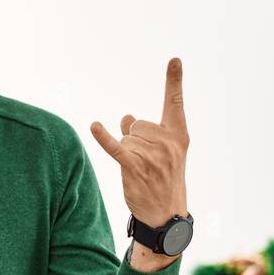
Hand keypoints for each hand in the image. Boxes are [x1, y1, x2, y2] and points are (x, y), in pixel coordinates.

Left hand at [90, 57, 189, 228]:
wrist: (166, 215)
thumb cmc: (163, 181)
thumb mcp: (163, 153)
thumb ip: (146, 131)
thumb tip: (126, 117)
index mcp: (179, 136)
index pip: (175, 103)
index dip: (174, 81)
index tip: (174, 59)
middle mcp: (168, 143)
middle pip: (135, 124)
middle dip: (135, 140)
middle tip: (147, 163)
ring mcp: (152, 156)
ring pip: (125, 138)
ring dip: (127, 153)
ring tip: (140, 171)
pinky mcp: (134, 168)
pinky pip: (116, 148)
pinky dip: (103, 138)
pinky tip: (94, 127)